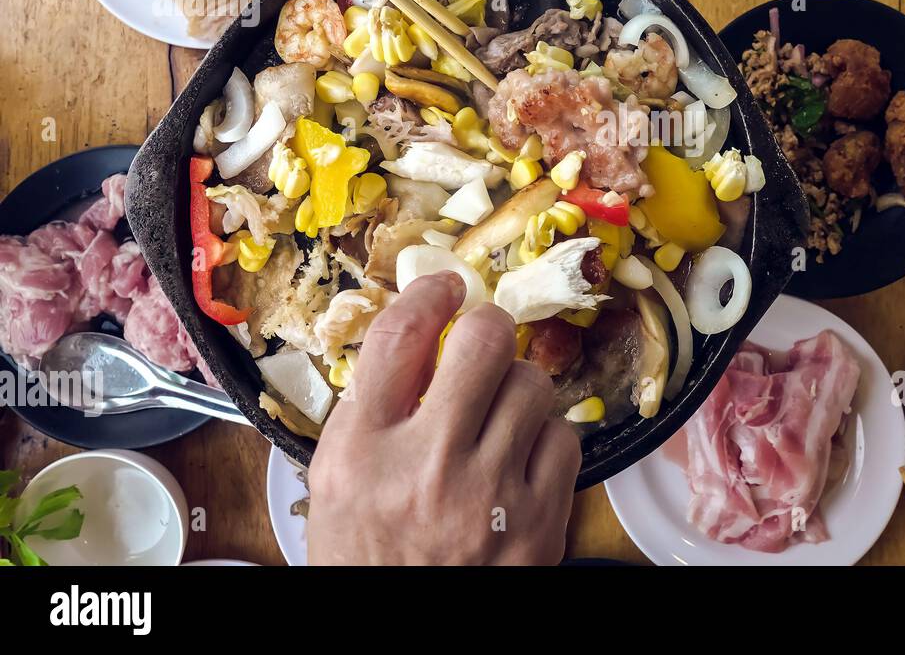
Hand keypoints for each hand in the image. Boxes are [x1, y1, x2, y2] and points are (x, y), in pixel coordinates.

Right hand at [307, 273, 581, 564]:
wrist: (404, 638)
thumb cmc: (369, 559)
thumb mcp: (339, 483)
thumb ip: (372, 410)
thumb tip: (419, 333)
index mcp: (362, 450)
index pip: (400, 334)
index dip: (429, 292)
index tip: (444, 286)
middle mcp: (427, 464)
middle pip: (484, 340)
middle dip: (488, 328)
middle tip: (483, 342)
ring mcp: (491, 492)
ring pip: (533, 383)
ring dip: (518, 388)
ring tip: (498, 416)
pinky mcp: (541, 519)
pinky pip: (564, 436)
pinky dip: (546, 440)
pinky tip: (522, 461)